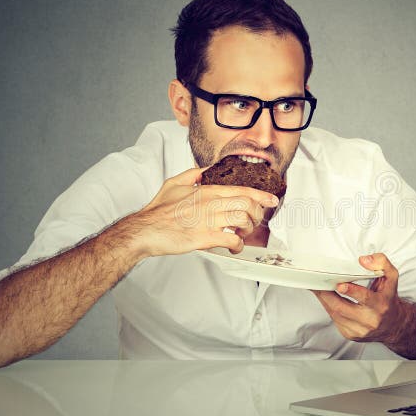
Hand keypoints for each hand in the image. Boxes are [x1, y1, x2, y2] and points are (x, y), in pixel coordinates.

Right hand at [129, 167, 278, 256]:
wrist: (144, 230)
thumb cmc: (158, 210)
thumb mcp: (174, 184)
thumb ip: (193, 174)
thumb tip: (206, 169)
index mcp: (205, 191)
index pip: (240, 190)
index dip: (260, 195)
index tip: (272, 200)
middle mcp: (209, 203)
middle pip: (246, 203)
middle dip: (257, 213)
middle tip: (255, 221)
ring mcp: (207, 220)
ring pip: (242, 219)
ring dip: (248, 228)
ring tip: (243, 233)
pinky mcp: (203, 237)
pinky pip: (231, 238)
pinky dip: (238, 244)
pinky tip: (234, 246)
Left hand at [312, 253, 408, 343]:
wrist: (393, 325)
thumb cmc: (388, 299)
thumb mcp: (390, 277)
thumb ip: (382, 263)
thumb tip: (363, 260)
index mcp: (381, 305)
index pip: (365, 298)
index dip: (351, 291)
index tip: (340, 285)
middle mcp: (370, 320)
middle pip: (342, 308)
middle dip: (326, 294)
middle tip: (316, 283)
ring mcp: (359, 330)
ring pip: (335, 314)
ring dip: (324, 300)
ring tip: (317, 288)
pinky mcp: (351, 335)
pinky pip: (335, 320)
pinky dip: (328, 307)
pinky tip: (326, 298)